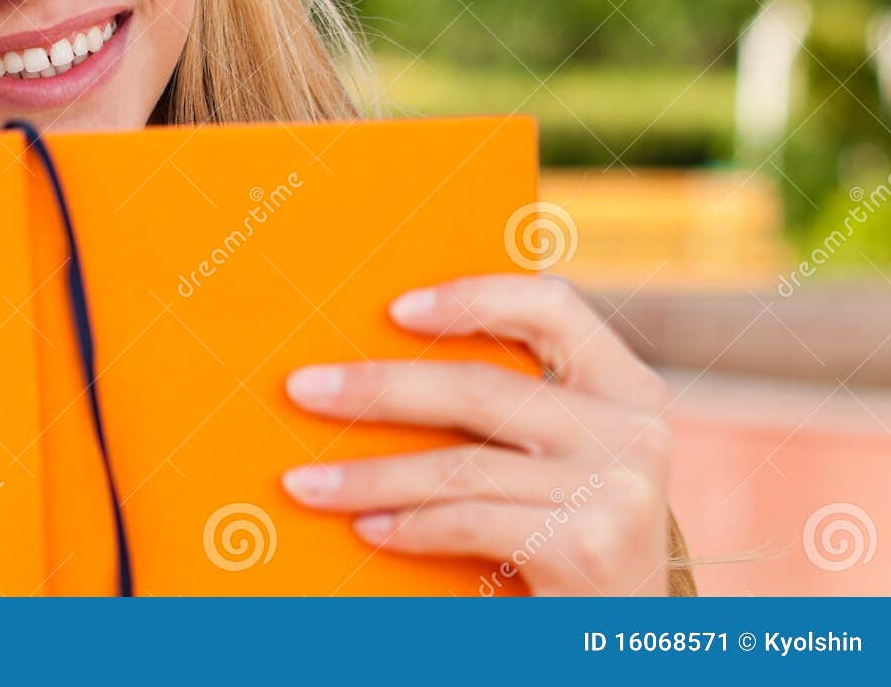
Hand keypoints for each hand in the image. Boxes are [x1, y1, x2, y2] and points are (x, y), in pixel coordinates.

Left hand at [280, 274, 672, 594]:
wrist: (628, 641)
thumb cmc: (574, 536)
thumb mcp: (566, 458)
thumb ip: (514, 407)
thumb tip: (383, 360)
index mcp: (627, 388)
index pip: (553, 306)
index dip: (472, 295)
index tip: (393, 308)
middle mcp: (633, 430)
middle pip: (480, 389)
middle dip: (377, 388)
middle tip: (303, 389)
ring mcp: (618, 489)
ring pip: (459, 465)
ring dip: (368, 475)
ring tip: (306, 482)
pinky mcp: (589, 547)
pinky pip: (468, 521)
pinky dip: (406, 524)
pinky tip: (366, 527)